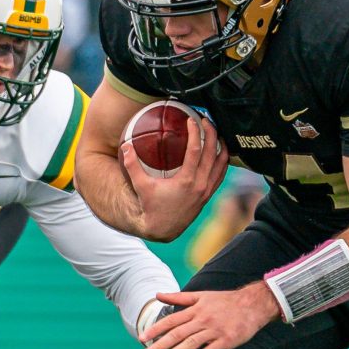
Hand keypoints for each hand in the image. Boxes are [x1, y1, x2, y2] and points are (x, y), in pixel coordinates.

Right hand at [122, 111, 225, 240]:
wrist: (163, 229)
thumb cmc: (151, 207)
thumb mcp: (141, 186)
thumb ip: (132, 165)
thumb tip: (125, 146)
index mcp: (187, 181)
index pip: (196, 150)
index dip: (195, 132)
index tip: (191, 119)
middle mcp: (200, 185)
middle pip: (213, 153)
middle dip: (212, 133)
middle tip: (206, 120)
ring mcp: (207, 191)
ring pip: (222, 164)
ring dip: (221, 146)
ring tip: (217, 133)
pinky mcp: (208, 195)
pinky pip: (220, 174)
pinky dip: (222, 162)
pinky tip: (219, 152)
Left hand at [141, 282, 280, 348]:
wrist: (252, 304)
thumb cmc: (225, 300)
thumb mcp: (201, 295)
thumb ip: (178, 297)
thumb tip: (157, 294)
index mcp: (195, 309)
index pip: (171, 320)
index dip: (156, 329)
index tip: (143, 338)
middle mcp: (202, 319)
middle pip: (177, 333)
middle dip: (161, 345)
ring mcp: (214, 331)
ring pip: (191, 343)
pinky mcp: (225, 341)